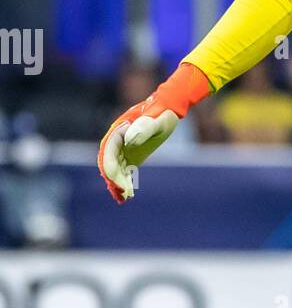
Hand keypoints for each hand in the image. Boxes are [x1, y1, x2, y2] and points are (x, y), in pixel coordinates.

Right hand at [97, 62, 210, 203]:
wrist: (167, 109)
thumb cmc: (161, 113)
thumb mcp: (155, 120)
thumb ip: (143, 127)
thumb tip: (129, 140)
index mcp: (118, 131)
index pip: (108, 154)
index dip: (111, 170)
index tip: (120, 183)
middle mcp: (117, 141)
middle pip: (109, 163)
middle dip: (114, 179)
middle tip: (125, 193)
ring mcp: (123, 148)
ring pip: (115, 169)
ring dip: (117, 183)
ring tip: (124, 198)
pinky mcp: (131, 154)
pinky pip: (123, 170)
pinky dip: (124, 181)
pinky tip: (128, 194)